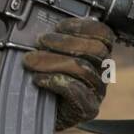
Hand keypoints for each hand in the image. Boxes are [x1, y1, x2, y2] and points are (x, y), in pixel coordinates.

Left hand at [0, 17, 115, 130]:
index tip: (58, 26)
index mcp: (96, 54)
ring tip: (30, 61)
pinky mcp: (87, 109)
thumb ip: (53, 39)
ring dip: (52, 61)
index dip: (83, 27)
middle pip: (95, 51)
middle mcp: (102, 72)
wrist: (29, 109)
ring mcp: (97, 91)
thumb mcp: (46, 54)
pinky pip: (76, 90)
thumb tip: (45, 24)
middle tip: (39, 41)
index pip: (104, 35)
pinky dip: (54, 81)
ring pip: (83, 69)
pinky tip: (38, 79)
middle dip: (64, 42)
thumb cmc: (40, 77)